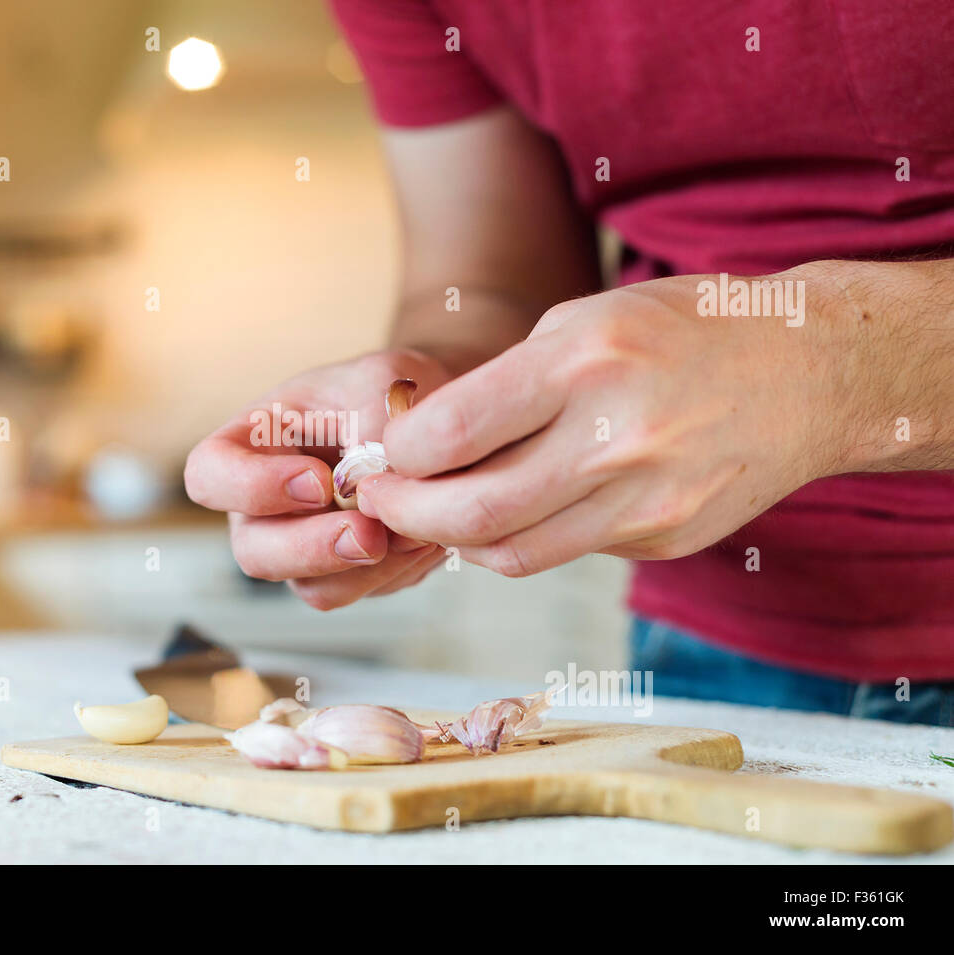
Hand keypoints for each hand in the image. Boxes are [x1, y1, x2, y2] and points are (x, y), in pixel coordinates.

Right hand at [184, 349, 452, 608]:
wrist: (427, 423)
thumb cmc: (386, 391)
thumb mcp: (382, 379)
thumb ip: (374, 417)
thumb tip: (374, 478)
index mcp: (251, 444)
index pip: (209, 475)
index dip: (252, 488)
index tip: (318, 480)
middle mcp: (264, 505)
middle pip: (254, 552)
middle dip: (313, 549)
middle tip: (370, 535)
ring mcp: (302, 545)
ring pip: (310, 587)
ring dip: (364, 567)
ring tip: (413, 529)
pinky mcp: (344, 572)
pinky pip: (359, 590)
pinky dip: (395, 570)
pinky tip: (424, 535)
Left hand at [357, 271, 845, 574]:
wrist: (810, 374)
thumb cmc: (684, 331)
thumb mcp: (588, 318)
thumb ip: (507, 382)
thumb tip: (426, 444)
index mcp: (587, 363)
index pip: (452, 433)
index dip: (399, 455)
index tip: (385, 453)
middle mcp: (618, 437)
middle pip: (474, 512)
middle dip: (407, 513)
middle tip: (383, 500)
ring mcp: (649, 500)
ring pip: (514, 553)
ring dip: (457, 539)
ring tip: (436, 512)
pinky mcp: (666, 537)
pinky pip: (567, 551)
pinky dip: (523, 538)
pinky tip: (516, 509)